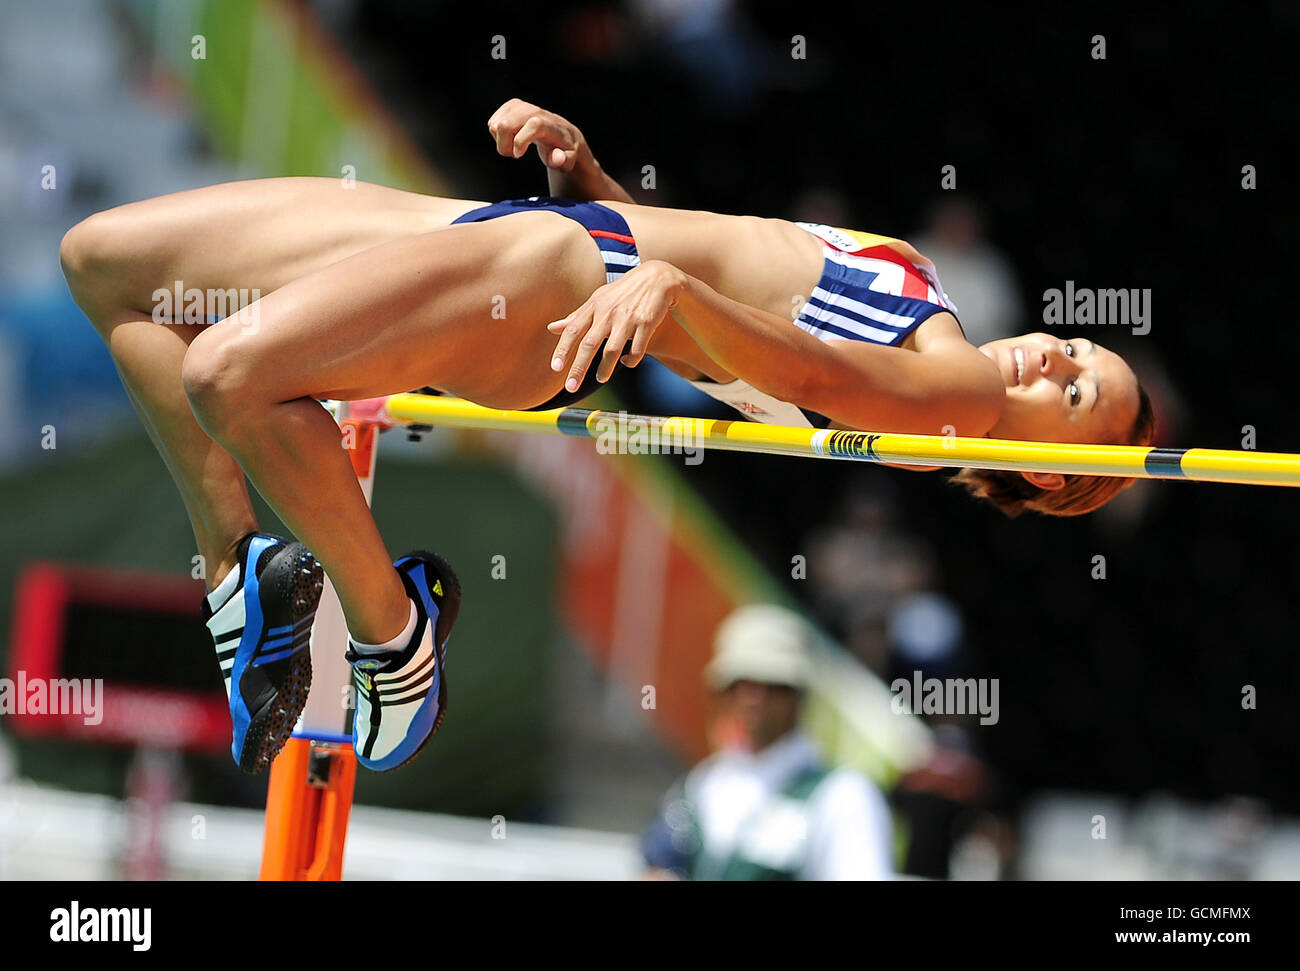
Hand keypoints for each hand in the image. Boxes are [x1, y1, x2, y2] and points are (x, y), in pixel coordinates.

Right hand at [487, 98, 590, 172]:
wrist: (561, 132)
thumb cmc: (564, 149)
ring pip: (494, 125)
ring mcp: (520, 106)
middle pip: (504, 125)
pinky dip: (498, 135)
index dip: (521, 141)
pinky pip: (492, 123)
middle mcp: (533, 111)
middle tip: (515, 154)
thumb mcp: (569, 160)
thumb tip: (558, 158)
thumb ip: (563, 161)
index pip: (533, 125)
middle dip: (504, 146)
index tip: (518, 155)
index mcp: (548, 124)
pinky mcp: (510, 106)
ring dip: (501, 141)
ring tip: (515, 146)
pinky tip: (511, 137)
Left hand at [547, 261, 684, 391]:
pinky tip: (626, 362)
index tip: (555, 368)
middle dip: (579, 368)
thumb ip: (576, 316)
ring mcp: (628, 318)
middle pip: (589, 344)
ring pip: (612, 350)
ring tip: (600, 378)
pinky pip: (637, 350)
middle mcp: (608, 312)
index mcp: (594, 307)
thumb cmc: (621, 293)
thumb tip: (552, 328)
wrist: (656, 278)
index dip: (563, 350)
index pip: (573, 330)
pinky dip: (631, 361)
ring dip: (605, 369)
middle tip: (571, 386)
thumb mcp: (597, 300)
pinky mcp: (646, 323)